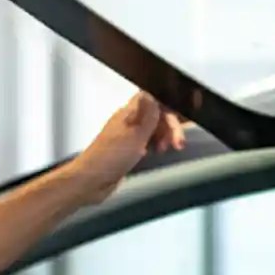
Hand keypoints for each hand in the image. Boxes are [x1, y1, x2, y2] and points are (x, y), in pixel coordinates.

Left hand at [67, 92, 188, 205]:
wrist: (91, 181)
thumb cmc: (110, 158)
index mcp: (129, 113)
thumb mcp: (134, 135)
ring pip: (153, 129)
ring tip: (167, 149)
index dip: (170, 106)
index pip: (154, 99)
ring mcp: (128, 135)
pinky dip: (155, 145)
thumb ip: (148, 115)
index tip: (183, 119)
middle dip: (171, 126)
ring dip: (165, 136)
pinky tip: (157, 153)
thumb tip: (154, 93)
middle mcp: (128, 121)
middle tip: (178, 143)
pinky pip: (147, 142)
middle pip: (157, 115)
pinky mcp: (128, 150)